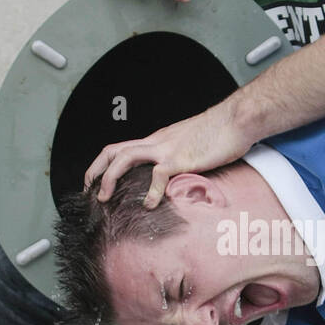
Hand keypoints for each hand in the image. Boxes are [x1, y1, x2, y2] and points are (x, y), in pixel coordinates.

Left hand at [84, 98, 253, 206]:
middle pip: (113, 150)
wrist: (237, 119)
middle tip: (88, 190)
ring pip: (125, 158)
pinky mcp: (181, 158)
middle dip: (95, 170)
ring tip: (104, 199)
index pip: (121, 148)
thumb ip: (180, 157)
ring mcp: (167, 149)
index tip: (96, 182)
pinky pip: (158, 175)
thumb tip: (175, 175)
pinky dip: (151, 192)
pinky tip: (150, 205)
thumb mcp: (192, 145)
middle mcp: (157, 142)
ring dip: (110, 179)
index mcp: (158, 140)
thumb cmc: (221, 132)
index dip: (104, 165)